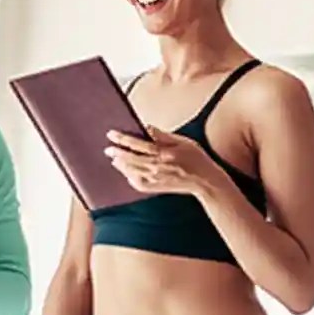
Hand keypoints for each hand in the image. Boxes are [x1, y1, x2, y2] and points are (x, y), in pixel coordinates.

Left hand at [104, 125, 224, 196]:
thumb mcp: (183, 141)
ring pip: (132, 172)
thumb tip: (146, 127)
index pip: (138, 144)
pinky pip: (138, 184)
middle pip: (132, 159)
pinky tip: (126, 172)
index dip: (123, 139)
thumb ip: (163, 135)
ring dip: (121, 165)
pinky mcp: (157, 188)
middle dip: (118, 153)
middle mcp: (158, 167)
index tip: (111, 134)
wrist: (206, 181)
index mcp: (164, 154)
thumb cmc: (196, 158)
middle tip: (107, 148)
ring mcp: (156, 179)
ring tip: (114, 158)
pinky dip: (130, 177)